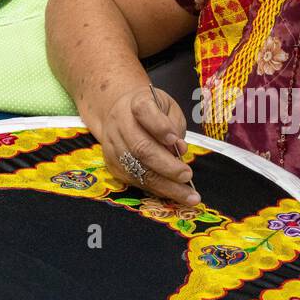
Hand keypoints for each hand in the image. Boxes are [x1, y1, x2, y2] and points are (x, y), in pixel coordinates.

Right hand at [92, 85, 197, 204]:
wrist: (121, 112)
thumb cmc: (152, 111)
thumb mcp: (168, 108)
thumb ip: (175, 126)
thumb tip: (179, 149)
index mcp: (136, 103)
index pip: (145, 112)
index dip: (160, 127)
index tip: (176, 141)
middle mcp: (120, 124)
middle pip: (141, 148)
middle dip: (167, 166)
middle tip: (187, 176)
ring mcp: (113, 145)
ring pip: (138, 170)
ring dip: (165, 186)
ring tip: (188, 196)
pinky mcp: (112, 163)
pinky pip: (134, 181)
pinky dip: (156, 189)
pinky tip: (173, 193)